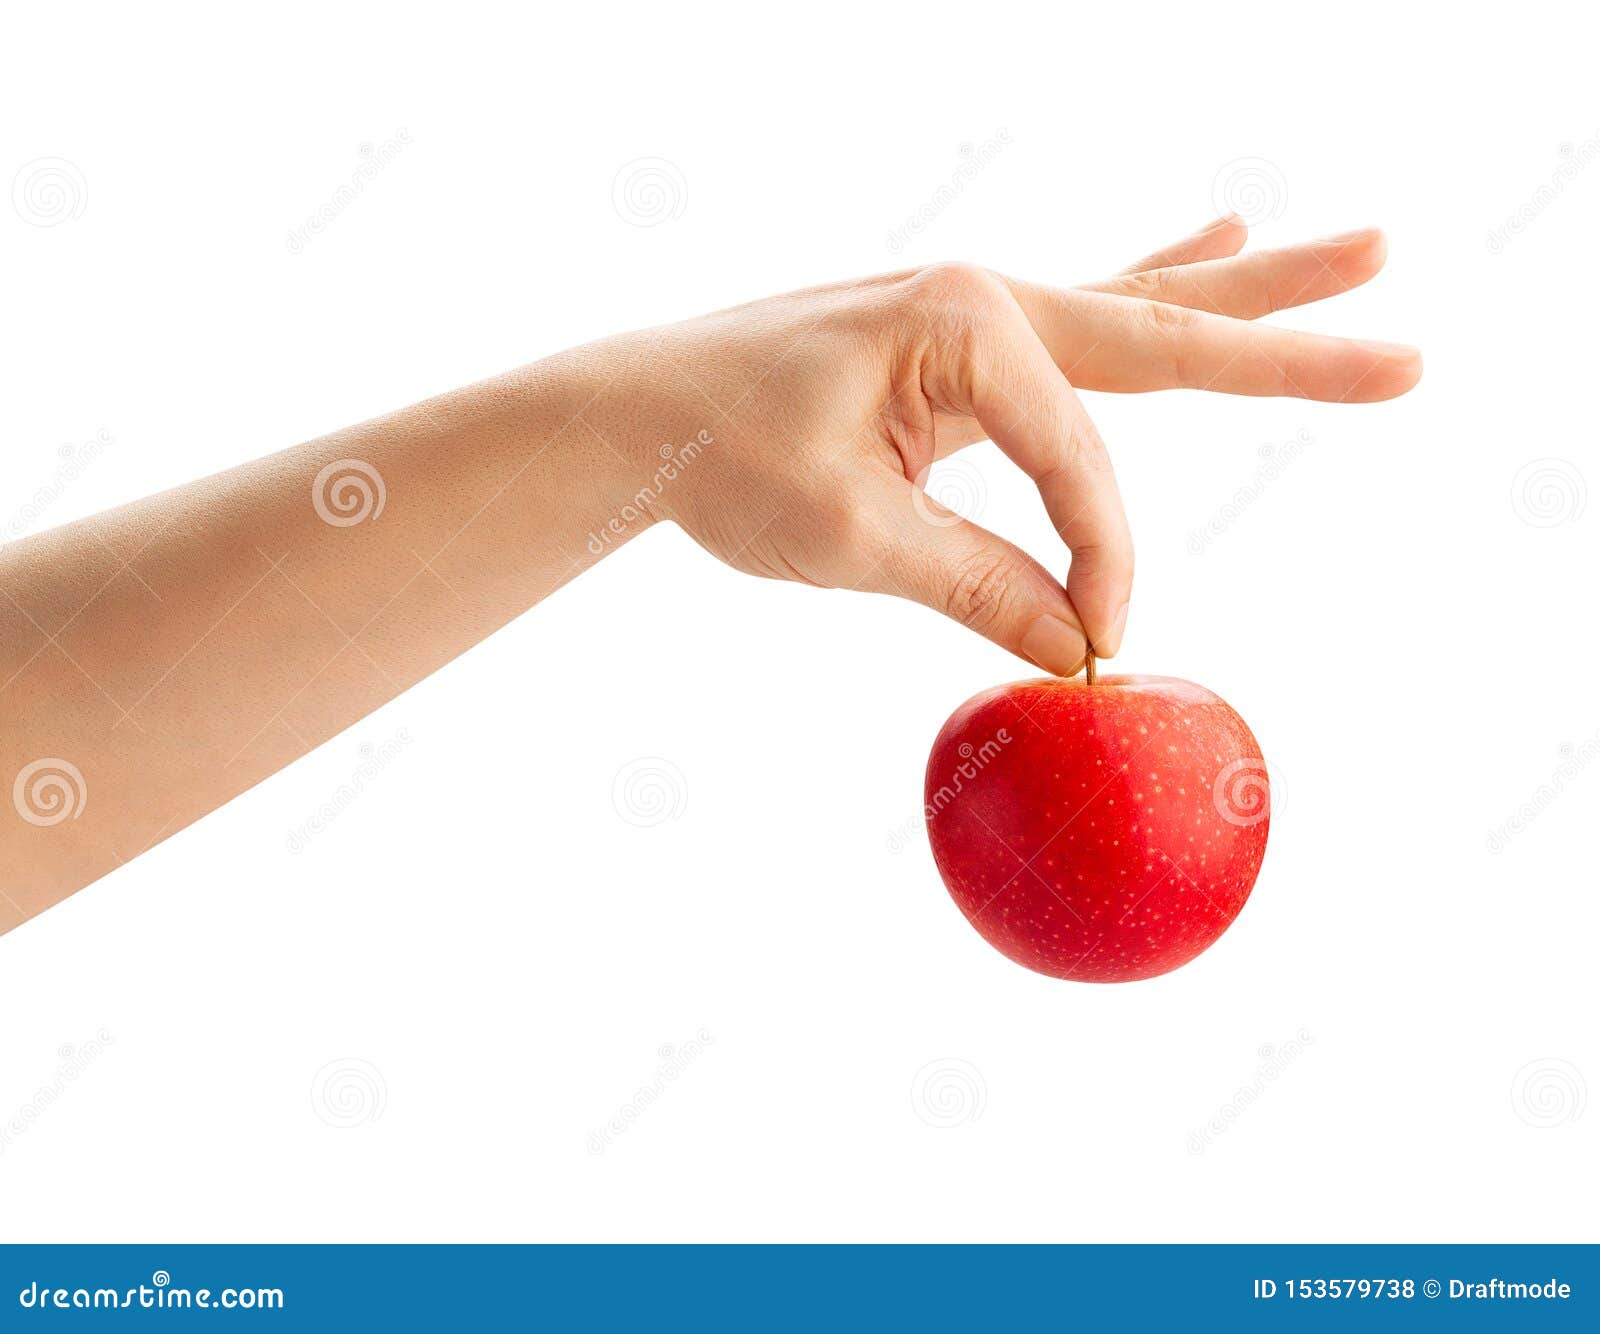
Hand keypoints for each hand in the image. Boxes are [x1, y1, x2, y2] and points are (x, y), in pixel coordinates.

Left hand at [638, 217, 1418, 674]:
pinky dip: (1156, 287)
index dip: (1104, 560)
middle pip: (1166, 332)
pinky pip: (1086, 319)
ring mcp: (981, 311)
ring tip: (1360, 251)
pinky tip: (1219, 235)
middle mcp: (987, 297)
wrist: (647, 414)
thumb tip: (1079, 644)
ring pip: (1142, 308)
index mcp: (965, 324)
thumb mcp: (853, 536)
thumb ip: (978, 584)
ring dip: (1251, 293)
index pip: (1080, 461)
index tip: (1097, 642)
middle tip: (1407, 353)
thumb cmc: (726, 457)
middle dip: (1288, 350)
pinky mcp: (968, 343)